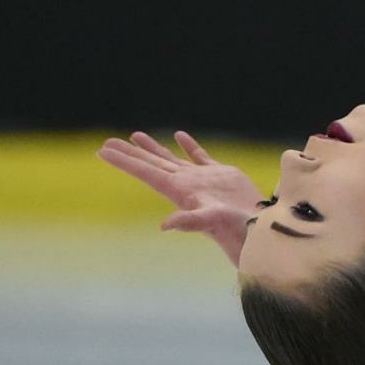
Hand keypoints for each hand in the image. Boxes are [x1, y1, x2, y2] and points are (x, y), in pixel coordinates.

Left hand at [97, 130, 262, 266]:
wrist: (262, 229)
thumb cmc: (237, 229)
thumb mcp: (212, 223)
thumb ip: (189, 222)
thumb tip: (165, 225)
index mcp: (178, 191)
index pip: (144, 172)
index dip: (123, 161)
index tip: (102, 151)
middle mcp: (185, 184)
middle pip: (151, 164)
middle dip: (130, 153)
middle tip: (108, 142)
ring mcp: (201, 179)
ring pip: (171, 158)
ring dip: (153, 148)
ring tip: (135, 135)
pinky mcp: (220, 175)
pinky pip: (199, 156)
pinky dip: (189, 145)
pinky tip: (179, 136)